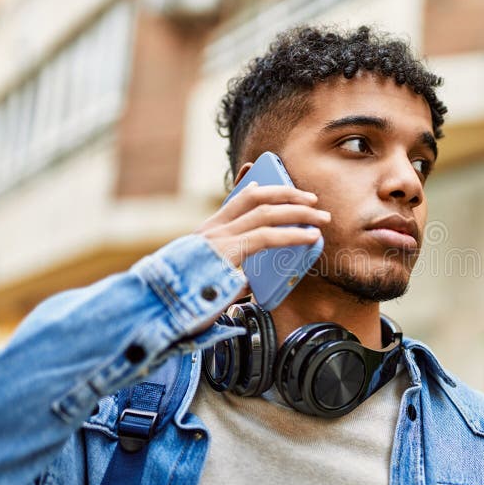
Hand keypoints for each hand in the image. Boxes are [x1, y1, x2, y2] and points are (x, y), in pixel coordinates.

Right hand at [194, 181, 329, 295]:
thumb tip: (248, 283)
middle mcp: (213, 230)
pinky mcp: (227, 253)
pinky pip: (267, 237)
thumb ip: (230, 277)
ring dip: (299, 211)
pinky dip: (293, 235)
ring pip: (266, 212)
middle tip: (312, 199)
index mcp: (207, 234)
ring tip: (321, 217)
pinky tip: (311, 236)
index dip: (250, 182)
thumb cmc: (187, 305)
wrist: (162, 311)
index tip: (261, 173)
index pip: (234, 199)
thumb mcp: (209, 283)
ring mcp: (219, 239)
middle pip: (256, 197)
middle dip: (288, 194)